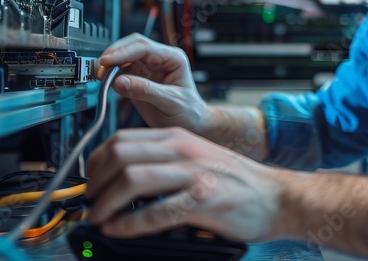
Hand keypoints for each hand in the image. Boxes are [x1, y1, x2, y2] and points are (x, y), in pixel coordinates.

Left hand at [85, 127, 283, 241]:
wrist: (277, 196)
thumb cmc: (238, 182)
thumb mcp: (196, 158)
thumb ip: (164, 162)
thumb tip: (123, 176)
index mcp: (178, 138)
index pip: (122, 139)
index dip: (96, 161)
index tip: (90, 180)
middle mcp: (183, 150)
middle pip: (121, 156)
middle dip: (96, 182)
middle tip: (90, 201)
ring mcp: (194, 174)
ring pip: (132, 179)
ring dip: (107, 202)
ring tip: (99, 217)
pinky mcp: (203, 201)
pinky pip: (156, 211)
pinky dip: (130, 223)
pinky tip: (120, 229)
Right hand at [99, 34, 210, 132]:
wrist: (191, 125)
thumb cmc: (189, 112)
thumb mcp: (171, 102)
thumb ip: (146, 91)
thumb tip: (120, 82)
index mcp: (172, 58)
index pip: (144, 48)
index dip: (123, 52)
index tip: (108, 61)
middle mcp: (159, 60)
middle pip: (131, 46)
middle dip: (114, 55)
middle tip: (100, 68)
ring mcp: (147, 68)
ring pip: (123, 58)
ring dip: (110, 65)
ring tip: (100, 77)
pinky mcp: (137, 79)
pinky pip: (120, 71)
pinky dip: (110, 76)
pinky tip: (105, 82)